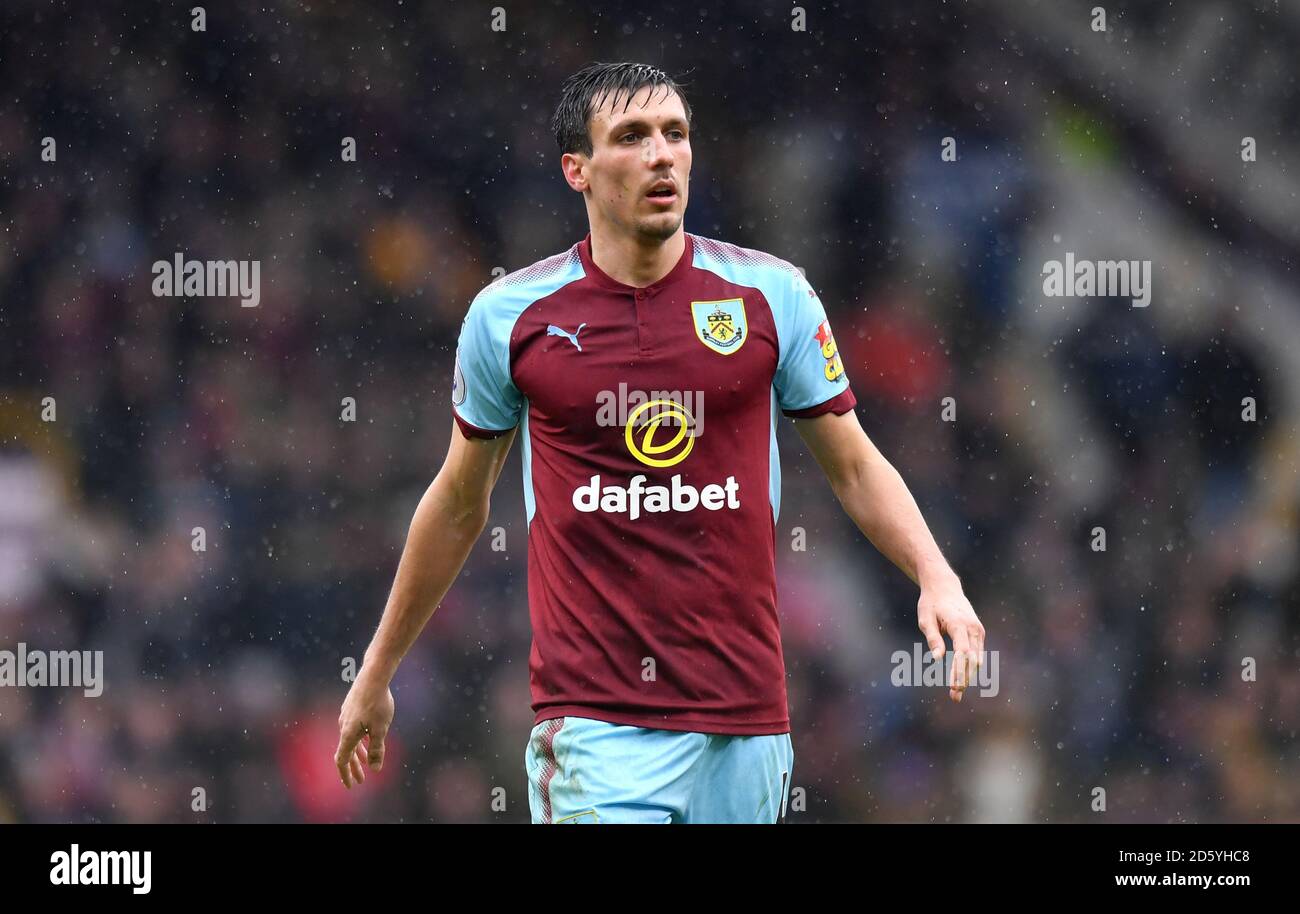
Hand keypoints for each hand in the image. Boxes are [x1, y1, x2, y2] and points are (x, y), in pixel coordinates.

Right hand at [335, 669, 394, 787]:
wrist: (373, 676)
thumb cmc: (378, 702)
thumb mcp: (381, 729)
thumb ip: (377, 750)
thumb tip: (376, 769)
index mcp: (348, 734)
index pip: (342, 760)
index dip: (345, 774)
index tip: (351, 785)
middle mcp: (343, 726)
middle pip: (345, 752)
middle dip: (353, 768)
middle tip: (361, 780)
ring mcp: (346, 716)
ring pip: (349, 740)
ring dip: (357, 754)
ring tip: (367, 763)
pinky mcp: (350, 708)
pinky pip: (352, 729)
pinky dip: (358, 740)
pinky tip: (368, 739)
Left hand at [917, 575, 984, 702]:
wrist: (945, 587)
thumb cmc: (931, 603)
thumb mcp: (925, 619)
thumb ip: (932, 638)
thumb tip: (937, 659)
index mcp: (959, 624)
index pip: (962, 653)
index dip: (959, 671)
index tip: (954, 686)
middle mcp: (973, 628)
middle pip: (971, 659)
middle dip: (964, 679)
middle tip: (954, 697)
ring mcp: (978, 630)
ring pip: (976, 659)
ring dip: (968, 676)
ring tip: (956, 694)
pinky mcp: (979, 632)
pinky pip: (976, 653)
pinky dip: (970, 667)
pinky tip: (961, 680)